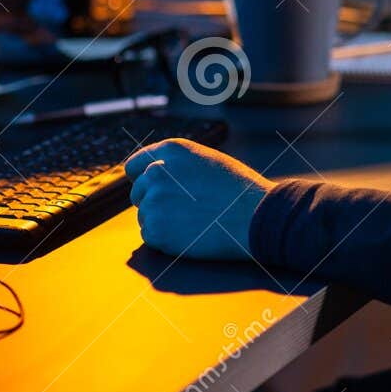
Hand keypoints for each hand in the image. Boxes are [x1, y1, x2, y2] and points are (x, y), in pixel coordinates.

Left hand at [123, 139, 273, 259]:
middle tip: (183, 212)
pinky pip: (150, 237)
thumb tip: (155, 174)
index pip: (135, 166)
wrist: (255, 216)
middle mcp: (156, 172)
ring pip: (144, 216)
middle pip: (138, 193)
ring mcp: (153, 201)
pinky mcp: (155, 229)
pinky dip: (166, 241)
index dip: (143, 180)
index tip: (153, 191)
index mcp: (170, 151)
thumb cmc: (238, 189)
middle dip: (154, 203)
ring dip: (162, 222)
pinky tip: (190, 235)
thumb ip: (177, 164)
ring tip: (193, 223)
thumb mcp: (207, 160)